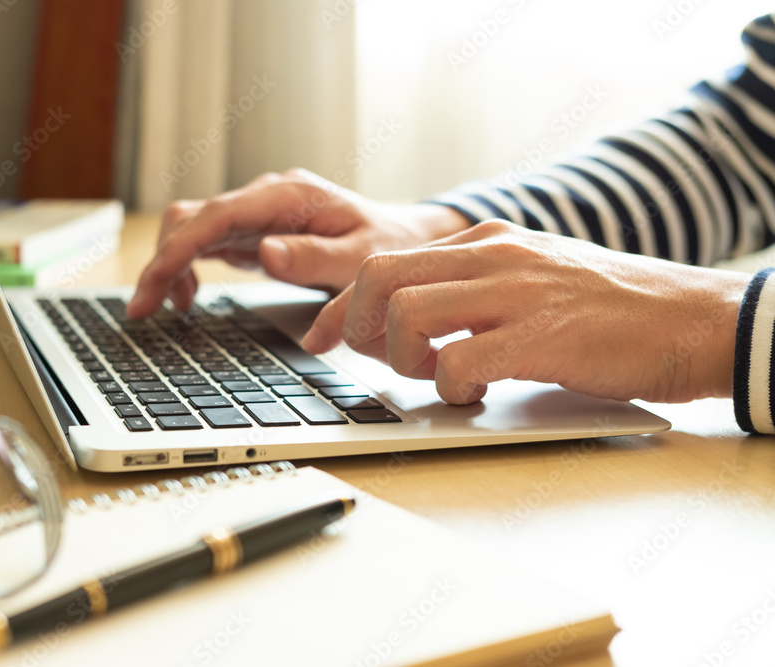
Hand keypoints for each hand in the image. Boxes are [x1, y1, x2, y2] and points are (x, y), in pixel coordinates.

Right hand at [127, 168, 469, 317]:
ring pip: (192, 227)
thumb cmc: (388, 247)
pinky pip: (207, 242)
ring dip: (170, 264)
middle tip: (144, 309)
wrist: (404, 239)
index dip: (179, 247)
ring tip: (164, 308)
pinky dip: (188, 267)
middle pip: (192, 217)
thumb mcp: (362, 258)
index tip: (155, 282)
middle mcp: (267, 197)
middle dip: (162, 261)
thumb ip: (315, 257)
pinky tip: (188, 298)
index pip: (217, 214)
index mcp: (289, 196)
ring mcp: (258, 212)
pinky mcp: (254, 230)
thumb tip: (265, 253)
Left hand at [301, 220, 749, 403]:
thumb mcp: (528, 277)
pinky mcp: (541, 337)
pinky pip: (458, 361)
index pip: (382, 263)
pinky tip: (475, 396)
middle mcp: (493, 256)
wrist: (689, 318)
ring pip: (408, 315)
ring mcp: (516, 293)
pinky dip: (450, 389)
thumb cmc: (607, 308)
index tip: (320, 339)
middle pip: (379, 278)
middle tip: (383, 361)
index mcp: (484, 241)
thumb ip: (468, 290)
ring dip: (405, 359)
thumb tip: (405, 322)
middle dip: (360, 327)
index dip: (340, 308)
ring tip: (437, 378)